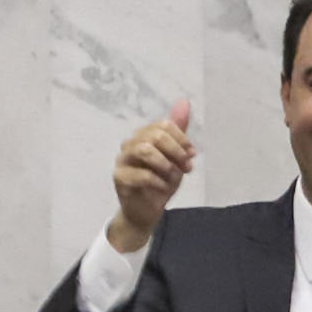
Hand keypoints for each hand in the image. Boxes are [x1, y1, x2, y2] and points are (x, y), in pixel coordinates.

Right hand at [109, 97, 194, 254]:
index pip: (164, 125)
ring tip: (173, 176)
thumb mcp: (175, 156)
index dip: (182, 138)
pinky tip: (164, 187)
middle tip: (186, 167)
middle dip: (176, 151)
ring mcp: (123, 160)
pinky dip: (158, 181)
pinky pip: (140, 174)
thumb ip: (178, 132)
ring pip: (144, 149)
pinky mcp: (119, 178)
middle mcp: (131, 144)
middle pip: (155, 135)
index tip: (192, 154)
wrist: (147, 210)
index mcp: (145, 136)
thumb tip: (184, 101)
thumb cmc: (160, 181)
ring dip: (165, 163)